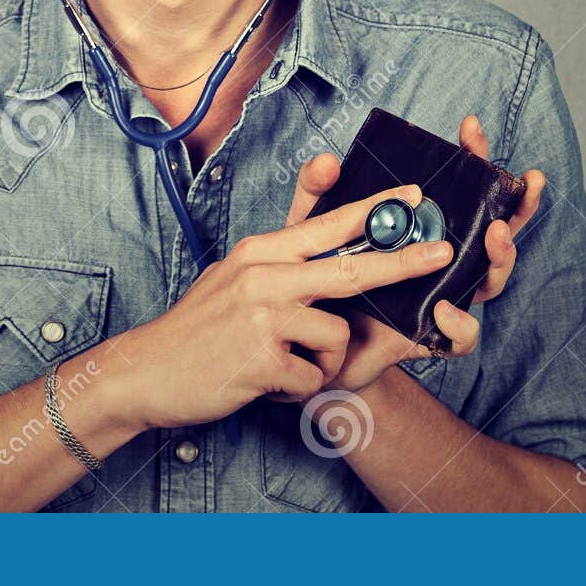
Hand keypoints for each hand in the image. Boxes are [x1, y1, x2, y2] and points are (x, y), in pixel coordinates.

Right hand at [110, 182, 459, 430]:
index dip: (373, 209)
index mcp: (259, 252)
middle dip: (403, 262)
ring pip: (335, 335)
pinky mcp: (261, 360)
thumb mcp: (232, 277)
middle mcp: (262, 277)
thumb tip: (326, 253)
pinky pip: (312, 378)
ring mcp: (261, 317)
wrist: (145, 372)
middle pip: (349, 268)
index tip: (412, 196)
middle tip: (440, 254)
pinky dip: (297, 389)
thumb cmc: (195, 329)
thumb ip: (278, 264)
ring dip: (322, 361)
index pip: (325, 225)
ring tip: (286, 365)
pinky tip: (267, 383)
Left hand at [284, 115, 543, 394]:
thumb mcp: (311, 231)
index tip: (470, 129)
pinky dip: (460, 323)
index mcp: (422, 228)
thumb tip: (327, 161)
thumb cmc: (319, 280)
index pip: (461, 188)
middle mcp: (442, 259)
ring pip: (492, 278)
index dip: (473, 158)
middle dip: (517, 203)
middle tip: (525, 180)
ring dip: (501, 255)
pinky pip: (462, 335)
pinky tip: (444, 308)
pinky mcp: (433, 338)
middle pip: (495, 229)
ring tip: (494, 234)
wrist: (309, 346)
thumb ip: (316, 194)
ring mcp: (443, 296)